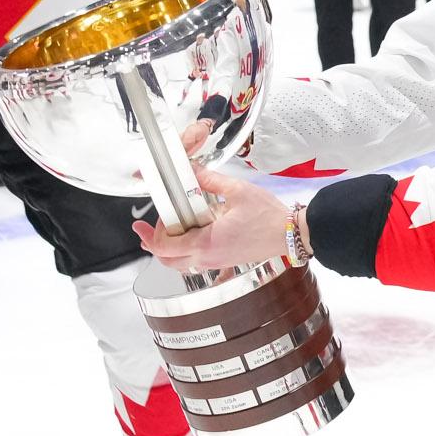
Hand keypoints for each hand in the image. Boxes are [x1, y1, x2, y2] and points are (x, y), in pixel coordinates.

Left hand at [135, 166, 295, 272]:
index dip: (153, 233)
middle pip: (168, 261)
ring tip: (164, 232)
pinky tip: (189, 238)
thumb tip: (192, 171)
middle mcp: (208, 257)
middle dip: (153, 245)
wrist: (290, 234)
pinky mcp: (225, 262)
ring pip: (181, 264)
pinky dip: (186, 253)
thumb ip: (209, 181)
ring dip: (169, 250)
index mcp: (207, 242)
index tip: (152, 219)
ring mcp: (216, 262)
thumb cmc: (269, 218)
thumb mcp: (237, 191)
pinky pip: (197, 263)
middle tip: (145, 230)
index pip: (165, 247)